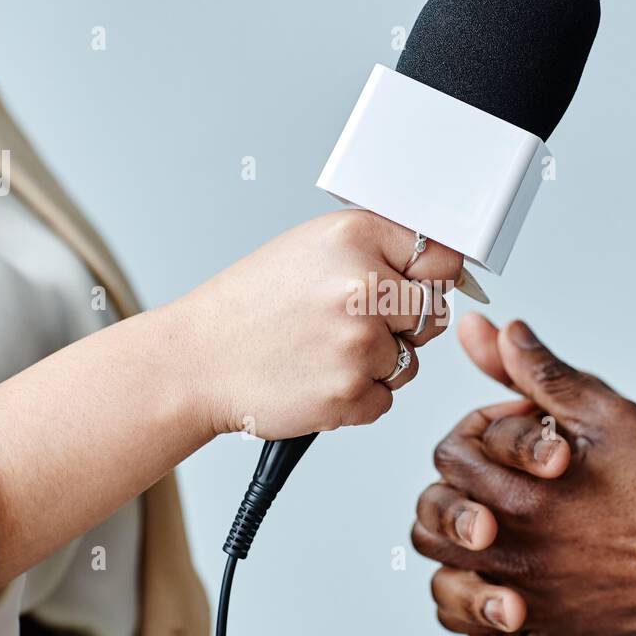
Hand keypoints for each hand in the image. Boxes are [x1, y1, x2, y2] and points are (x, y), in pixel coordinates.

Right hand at [0, 209, 458, 590]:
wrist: (194, 362)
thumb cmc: (248, 308)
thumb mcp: (310, 250)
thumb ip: (376, 251)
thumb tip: (441, 264)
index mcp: (355, 237)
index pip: (440, 256)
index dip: (429, 276)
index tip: (415, 286)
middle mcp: (362, 285)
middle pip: (432, 311)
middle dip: (401, 324)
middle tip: (347, 324)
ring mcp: (359, 342)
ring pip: (410, 360)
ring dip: (377, 364)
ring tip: (320, 351)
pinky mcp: (351, 393)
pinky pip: (385, 399)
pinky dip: (357, 397)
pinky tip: (316, 378)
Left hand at [411, 315, 635, 635]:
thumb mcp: (607, 411)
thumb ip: (538, 372)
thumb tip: (490, 328)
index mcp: (522, 497)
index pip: (448, 461)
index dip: (475, 435)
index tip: (517, 437)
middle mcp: (518, 556)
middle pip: (429, 529)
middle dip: (451, 497)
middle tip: (490, 488)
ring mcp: (537, 605)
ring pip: (447, 597)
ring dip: (457, 563)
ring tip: (490, 544)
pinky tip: (505, 612)